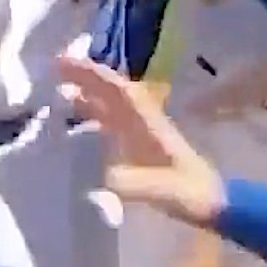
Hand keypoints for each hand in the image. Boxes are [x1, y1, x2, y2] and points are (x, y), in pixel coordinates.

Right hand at [57, 53, 225, 225]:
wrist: (214, 202)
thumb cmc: (190, 192)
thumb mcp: (161, 189)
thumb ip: (131, 183)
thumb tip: (97, 178)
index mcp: (148, 123)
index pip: (118, 90)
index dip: (92, 75)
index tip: (64, 63)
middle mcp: (143, 121)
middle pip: (111, 91)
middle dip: (85, 77)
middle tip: (53, 67)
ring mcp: (142, 133)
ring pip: (111, 105)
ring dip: (87, 95)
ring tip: (58, 92)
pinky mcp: (140, 147)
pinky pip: (112, 123)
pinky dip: (93, 116)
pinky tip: (77, 124)